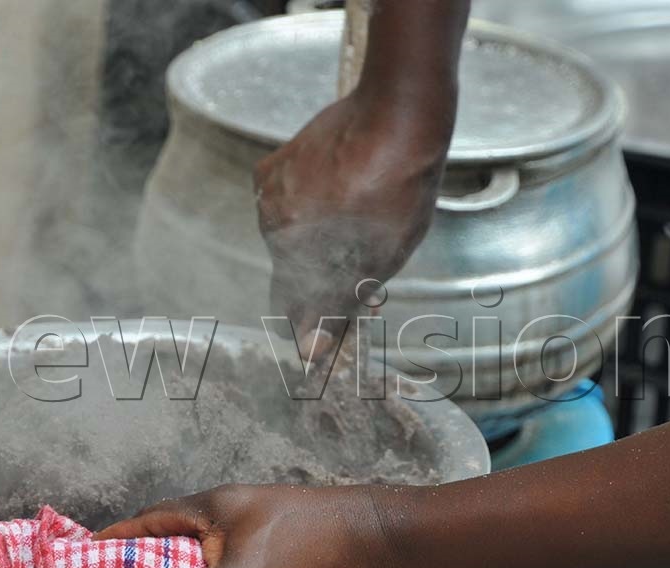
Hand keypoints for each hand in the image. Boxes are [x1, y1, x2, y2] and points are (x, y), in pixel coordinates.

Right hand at [254, 90, 452, 358]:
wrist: (398, 112)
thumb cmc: (401, 184)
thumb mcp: (382, 256)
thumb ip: (341, 302)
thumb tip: (310, 353)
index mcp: (295, 250)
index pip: (291, 307)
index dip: (316, 322)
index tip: (332, 336)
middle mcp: (271, 224)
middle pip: (293, 271)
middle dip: (326, 279)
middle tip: (367, 276)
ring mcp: (268, 192)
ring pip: (289, 236)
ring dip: (318, 242)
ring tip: (361, 225)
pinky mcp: (272, 166)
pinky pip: (285, 203)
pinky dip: (309, 207)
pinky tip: (341, 195)